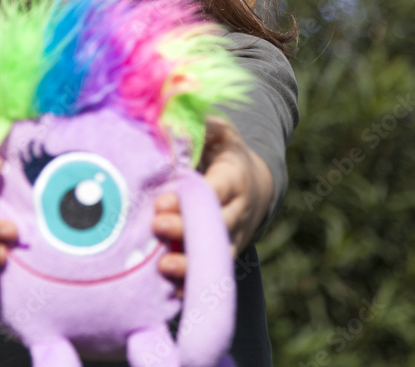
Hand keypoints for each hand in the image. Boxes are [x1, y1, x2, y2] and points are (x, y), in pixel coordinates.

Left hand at [152, 116, 273, 282]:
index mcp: (234, 178)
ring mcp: (234, 237)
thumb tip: (168, 120)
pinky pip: (212, 275)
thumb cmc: (225, 151)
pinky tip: (172, 295)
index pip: (215, 190)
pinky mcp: (225, 256)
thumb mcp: (217, 131)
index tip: (161, 201)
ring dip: (192, 265)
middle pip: (215, 226)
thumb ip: (196, 124)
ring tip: (164, 266)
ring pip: (216, 256)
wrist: (257, 184)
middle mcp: (238, 212)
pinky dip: (194, 287)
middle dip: (186, 229)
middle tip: (157, 226)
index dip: (191, 199)